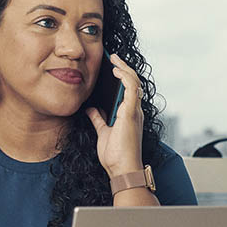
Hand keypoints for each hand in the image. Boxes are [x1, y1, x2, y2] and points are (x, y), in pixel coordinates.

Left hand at [86, 53, 143, 177]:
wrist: (122, 170)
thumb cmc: (115, 156)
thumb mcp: (103, 133)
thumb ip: (98, 119)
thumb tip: (91, 108)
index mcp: (129, 114)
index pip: (129, 90)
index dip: (122, 76)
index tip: (112, 66)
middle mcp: (135, 110)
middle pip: (133, 82)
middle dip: (124, 68)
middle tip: (113, 57)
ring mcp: (134, 111)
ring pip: (134, 82)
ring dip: (124, 68)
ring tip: (114, 59)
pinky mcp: (131, 113)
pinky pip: (132, 89)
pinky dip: (125, 77)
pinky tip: (116, 71)